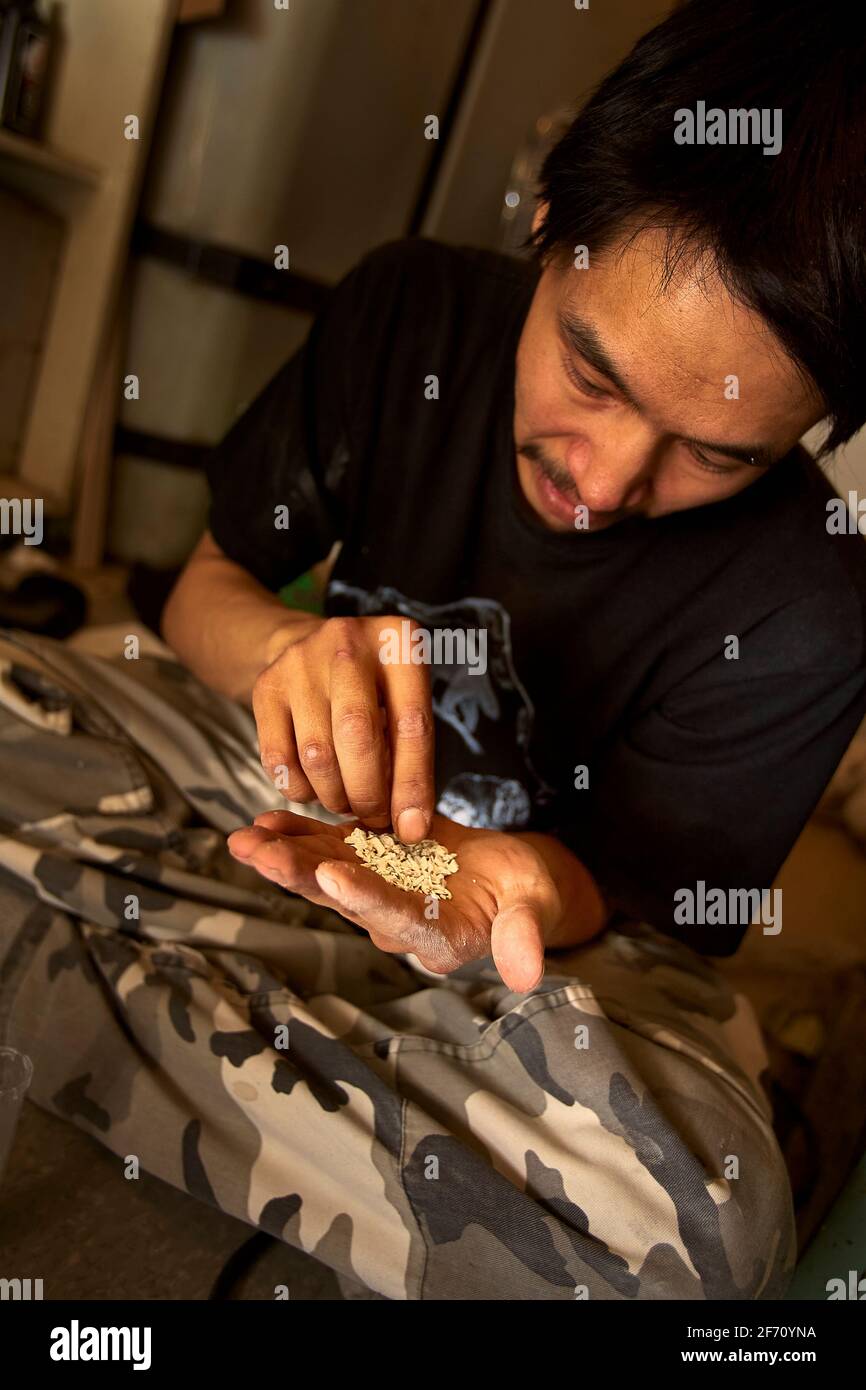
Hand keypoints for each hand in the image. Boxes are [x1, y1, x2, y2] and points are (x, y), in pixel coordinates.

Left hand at [227, 810, 568, 992]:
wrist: (509, 880)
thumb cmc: (528, 896)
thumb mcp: (532, 908)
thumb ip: (524, 935)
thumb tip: (527, 972)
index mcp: (436, 937)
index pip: (396, 917)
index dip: (365, 897)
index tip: (332, 874)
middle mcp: (396, 922)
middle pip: (342, 897)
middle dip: (298, 874)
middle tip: (258, 854)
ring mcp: (378, 891)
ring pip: (324, 873)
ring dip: (284, 855)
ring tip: (244, 837)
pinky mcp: (370, 863)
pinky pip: (329, 850)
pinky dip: (298, 835)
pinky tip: (267, 820)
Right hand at [254, 615, 433, 843]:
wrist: (309, 647)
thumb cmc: (373, 688)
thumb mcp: (404, 703)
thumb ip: (411, 758)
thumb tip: (410, 828)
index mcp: (398, 643)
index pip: (411, 724)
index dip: (412, 784)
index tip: (411, 829)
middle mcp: (349, 643)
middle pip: (357, 736)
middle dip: (367, 793)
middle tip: (372, 818)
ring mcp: (301, 662)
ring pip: (316, 754)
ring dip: (333, 795)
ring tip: (346, 802)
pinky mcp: (266, 686)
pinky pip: (278, 760)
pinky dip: (298, 789)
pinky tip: (314, 787)